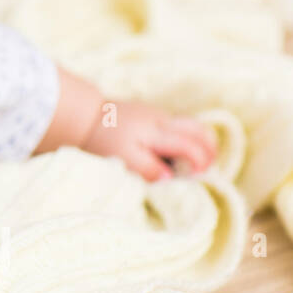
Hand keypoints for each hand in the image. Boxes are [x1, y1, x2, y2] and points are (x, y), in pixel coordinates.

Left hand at [81, 100, 217, 182]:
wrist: (83, 115)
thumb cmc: (103, 140)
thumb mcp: (124, 159)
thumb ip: (149, 169)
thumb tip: (171, 179)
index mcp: (158, 132)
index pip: (192, 145)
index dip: (201, 162)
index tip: (198, 177)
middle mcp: (162, 120)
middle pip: (199, 129)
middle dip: (209, 149)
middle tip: (206, 168)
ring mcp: (157, 114)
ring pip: (191, 125)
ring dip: (199, 142)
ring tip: (195, 162)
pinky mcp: (150, 114)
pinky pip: (177, 124)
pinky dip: (185, 137)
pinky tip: (175, 153)